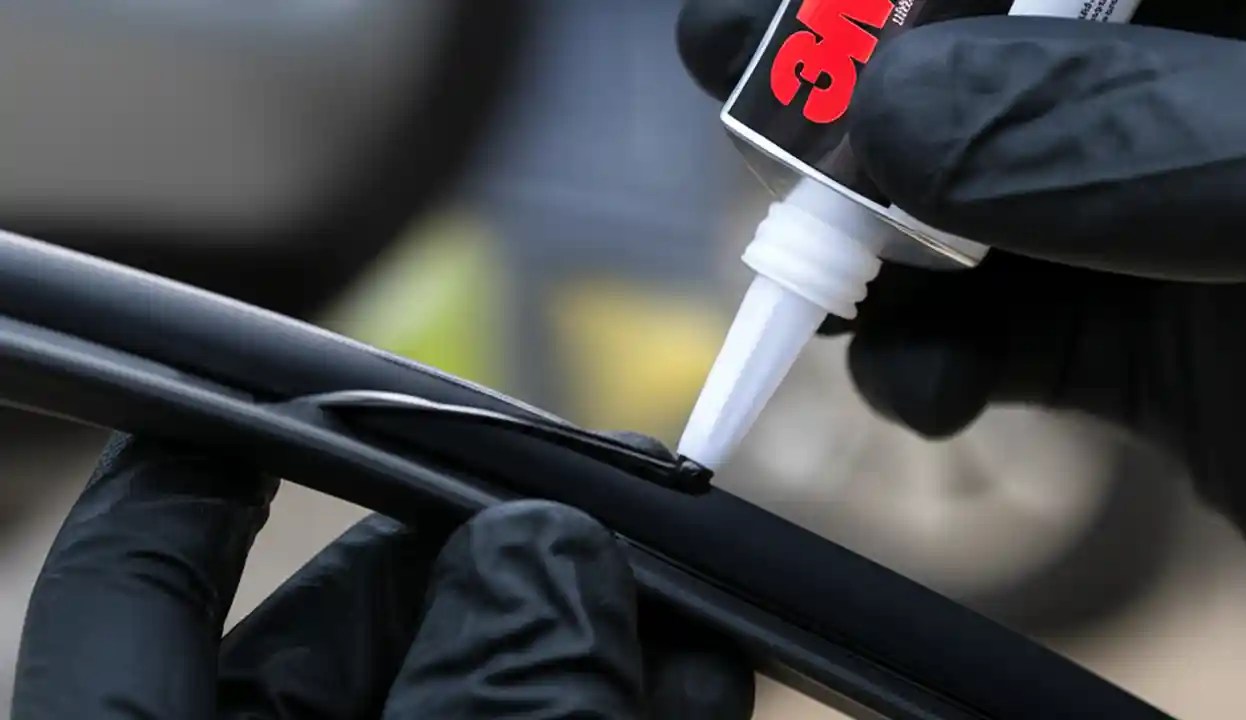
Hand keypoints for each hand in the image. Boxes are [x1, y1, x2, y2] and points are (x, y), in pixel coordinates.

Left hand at [12, 434, 754, 718]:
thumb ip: (485, 703)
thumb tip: (547, 555)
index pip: (139, 569)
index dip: (205, 449)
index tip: (271, 386)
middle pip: (346, 619)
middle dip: (489, 557)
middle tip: (607, 535)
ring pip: (468, 686)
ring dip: (584, 633)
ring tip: (690, 614)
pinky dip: (619, 712)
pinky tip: (700, 684)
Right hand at [678, 3, 1245, 566]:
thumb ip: (1134, 138)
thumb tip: (898, 106)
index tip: (804, 18)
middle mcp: (1201, 100)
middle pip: (986, 53)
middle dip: (863, 94)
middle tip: (769, 118)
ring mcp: (1157, 218)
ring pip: (956, 196)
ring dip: (870, 248)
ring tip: (835, 291)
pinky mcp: (1126, 336)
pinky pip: (984, 323)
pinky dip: (922, 359)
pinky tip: (933, 391)